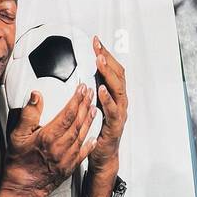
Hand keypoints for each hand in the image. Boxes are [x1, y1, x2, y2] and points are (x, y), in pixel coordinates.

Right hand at [0, 86, 97, 196]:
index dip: (76, 100)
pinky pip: (83, 153)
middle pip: (77, 122)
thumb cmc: (18, 165)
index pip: (67, 114)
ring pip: (82, 135)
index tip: (81, 90)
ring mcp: (67, 158)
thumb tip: (36, 97)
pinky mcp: (70, 168)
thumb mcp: (16, 136)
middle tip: (90, 94)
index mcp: (48, 138)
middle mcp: (60, 148)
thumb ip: (28, 115)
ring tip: (93, 109)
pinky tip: (93, 137)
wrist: (22, 190)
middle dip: (85, 106)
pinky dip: (89, 144)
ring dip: (89, 121)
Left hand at [87, 35, 127, 174]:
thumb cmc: (97, 130)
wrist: (103, 155)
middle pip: (118, 74)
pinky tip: (101, 90)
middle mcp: (120, 101)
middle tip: (97, 47)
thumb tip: (76, 74)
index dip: (105, 54)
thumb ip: (89, 90)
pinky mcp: (115, 125)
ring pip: (118, 89)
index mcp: (114, 95)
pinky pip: (113, 110)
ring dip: (108, 74)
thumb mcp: (92, 106)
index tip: (95, 41)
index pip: (112, 69)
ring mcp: (120, 112)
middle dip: (108, 59)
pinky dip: (108, 99)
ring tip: (99, 62)